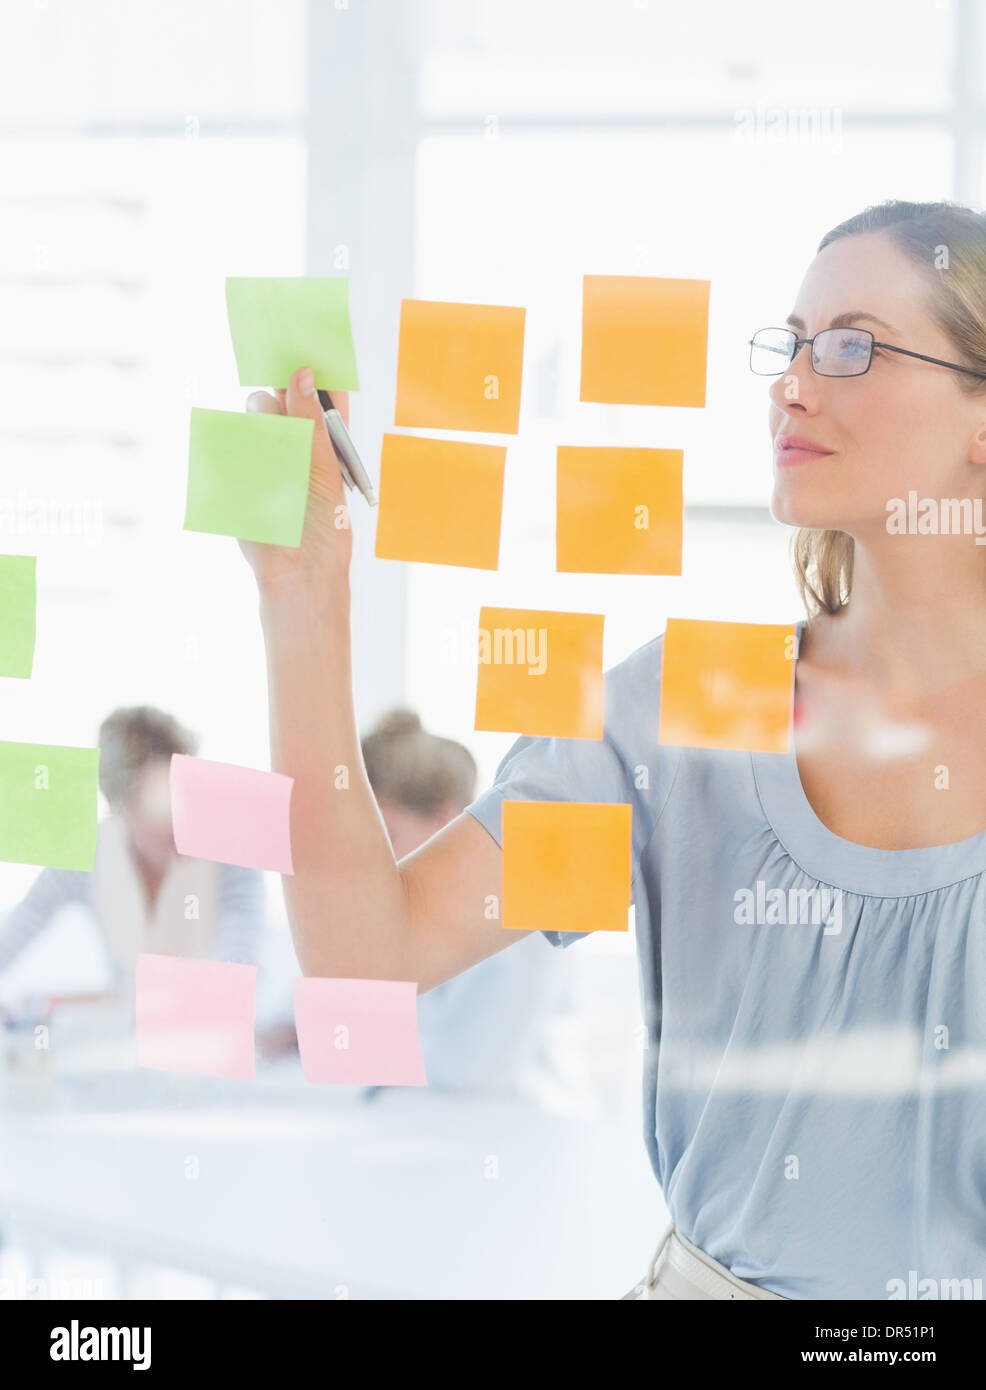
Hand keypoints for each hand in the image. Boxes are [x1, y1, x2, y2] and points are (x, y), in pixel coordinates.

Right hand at [238, 366, 353, 594]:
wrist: (295, 575)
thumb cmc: (323, 526)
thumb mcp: (323, 470)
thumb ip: (311, 422)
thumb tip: (302, 374)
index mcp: (327, 441)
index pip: (324, 394)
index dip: (317, 368)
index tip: (306, 340)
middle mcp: (298, 442)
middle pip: (284, 397)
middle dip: (280, 385)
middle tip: (275, 366)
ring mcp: (268, 456)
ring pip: (256, 415)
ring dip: (263, 422)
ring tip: (277, 455)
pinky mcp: (242, 471)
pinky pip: (233, 442)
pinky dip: (238, 447)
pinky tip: (257, 473)